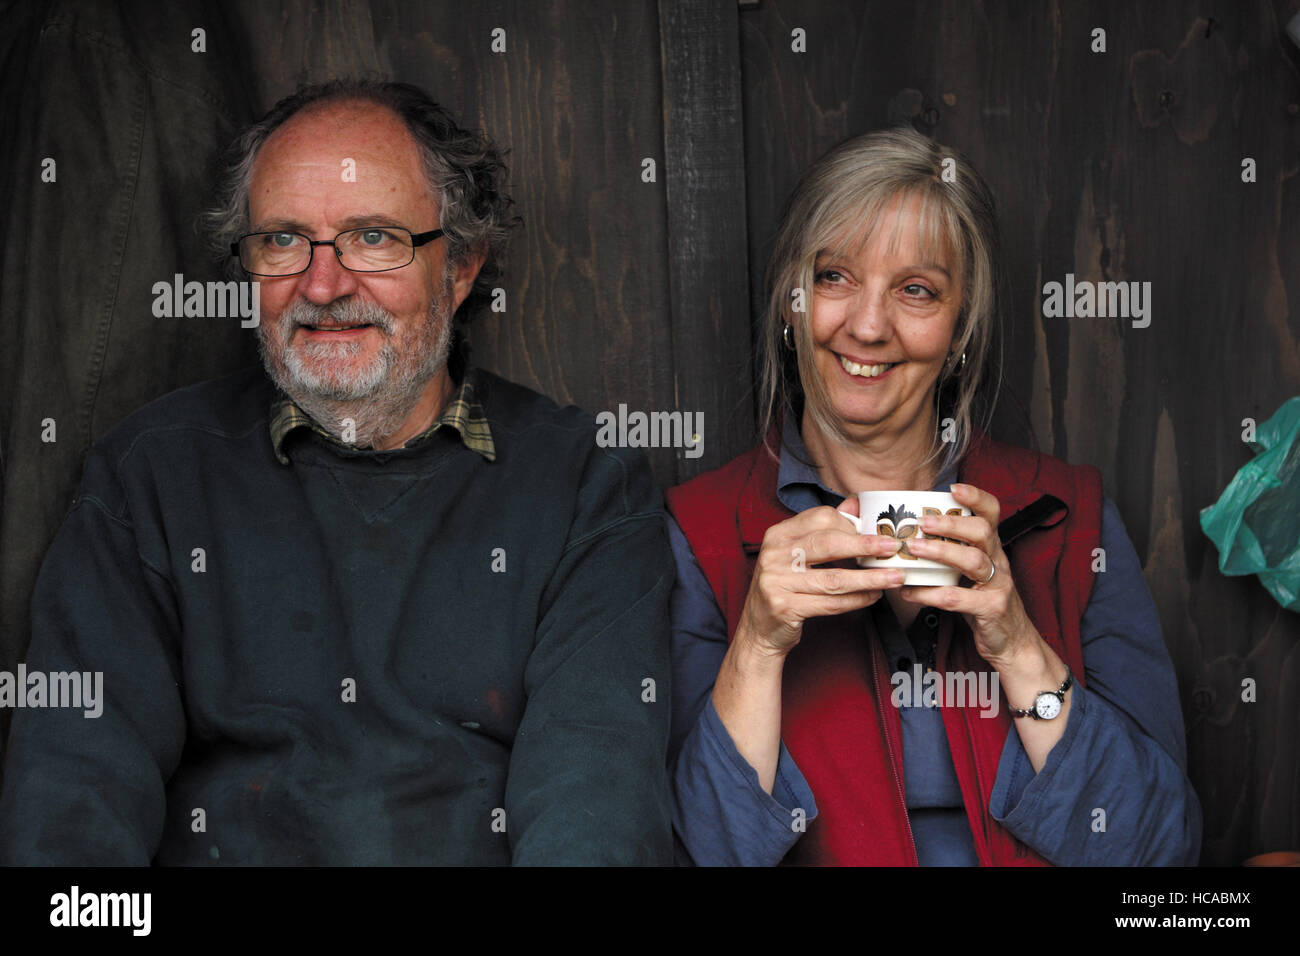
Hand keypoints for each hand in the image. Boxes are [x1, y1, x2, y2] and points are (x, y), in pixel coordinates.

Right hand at [735, 499, 904, 658]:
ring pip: (834, 578)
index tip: (878, 534)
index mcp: (778, 534)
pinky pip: (829, 603)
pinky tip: (873, 596)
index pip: (821, 519)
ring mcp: (776, 581)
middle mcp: (774, 554)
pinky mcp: (783, 607)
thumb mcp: (797, 553)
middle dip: (865, 546)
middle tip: (893, 549)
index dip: (852, 525)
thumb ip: (825, 528)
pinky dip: (856, 600)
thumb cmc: (785, 586)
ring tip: (894, 578)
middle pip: (828, 544)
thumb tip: (856, 503)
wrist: (760, 628)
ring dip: (869, 578)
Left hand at [897, 482, 1038, 665]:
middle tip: (922, 522)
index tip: (953, 487)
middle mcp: (999, 561)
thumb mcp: (972, 572)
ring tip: (913, 550)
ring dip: (941, 553)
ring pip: (974, 562)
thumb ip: (951, 552)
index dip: (976, 497)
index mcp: (992, 548)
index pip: (992, 514)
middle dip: (952, 524)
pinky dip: (931, 594)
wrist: (1012, 642)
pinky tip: (909, 592)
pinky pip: (959, 599)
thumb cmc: (984, 601)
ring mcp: (998, 585)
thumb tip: (910, 533)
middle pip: (983, 532)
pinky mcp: (991, 609)